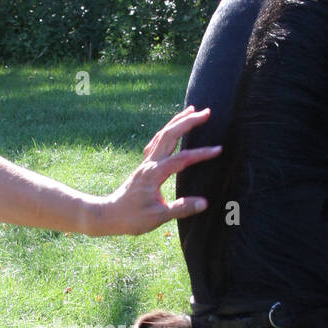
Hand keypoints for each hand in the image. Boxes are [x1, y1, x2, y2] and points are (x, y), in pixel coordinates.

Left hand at [96, 106, 219, 235]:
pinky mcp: (144, 165)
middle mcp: (150, 163)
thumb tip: (204, 203)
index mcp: (154, 173)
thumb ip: (181, 208)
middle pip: (170, 135)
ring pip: (162, 134)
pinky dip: (167, 131)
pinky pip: (157, 142)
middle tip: (206, 112)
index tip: (218, 149)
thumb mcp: (158, 217)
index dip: (201, 153)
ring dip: (177, 121)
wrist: (108, 215)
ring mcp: (146, 162)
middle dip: (188, 121)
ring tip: (191, 110)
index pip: (182, 159)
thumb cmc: (131, 218)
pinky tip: (171, 130)